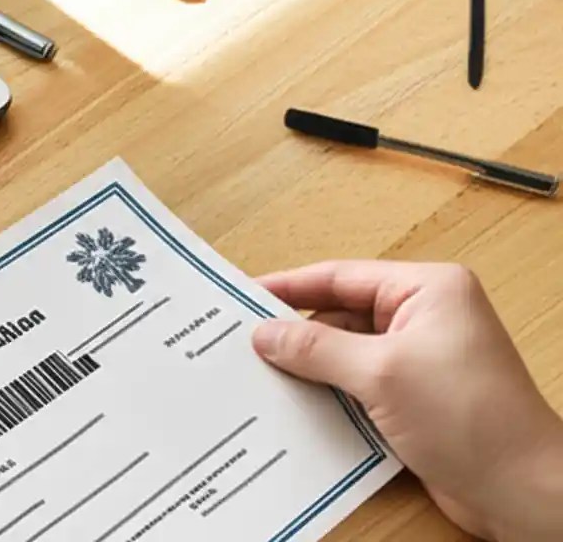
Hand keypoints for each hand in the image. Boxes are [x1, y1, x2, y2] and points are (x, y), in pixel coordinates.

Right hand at [252, 261, 562, 540]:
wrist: (520, 489)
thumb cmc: (471, 419)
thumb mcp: (381, 373)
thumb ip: (316, 348)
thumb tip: (265, 334)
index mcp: (428, 290)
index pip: (342, 276)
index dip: (290, 286)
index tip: (245, 296)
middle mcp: (426, 316)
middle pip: (341, 312)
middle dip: (297, 331)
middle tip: (244, 343)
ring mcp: (421, 357)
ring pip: (346, 351)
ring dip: (311, 366)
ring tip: (261, 375)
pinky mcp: (415, 396)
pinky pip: (358, 383)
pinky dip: (330, 392)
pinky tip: (296, 403)